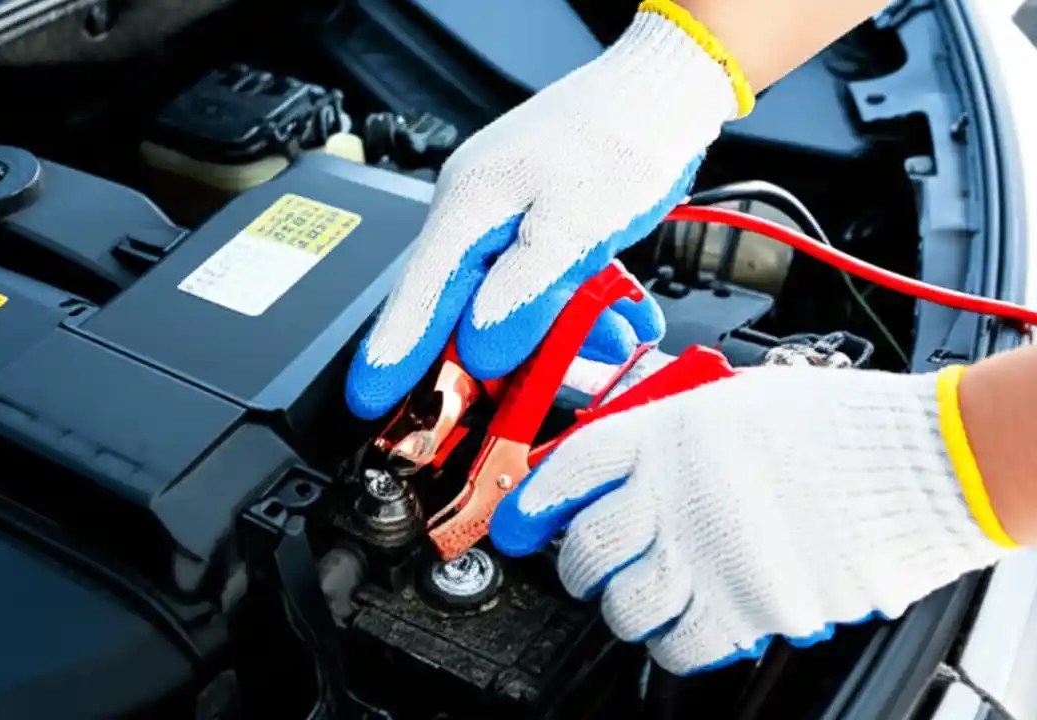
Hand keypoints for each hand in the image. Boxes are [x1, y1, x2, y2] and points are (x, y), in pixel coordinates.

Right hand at [345, 1, 752, 419]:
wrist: (666, 88)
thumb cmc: (623, 135)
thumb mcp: (575, 227)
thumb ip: (524, 294)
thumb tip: (482, 346)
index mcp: (469, 206)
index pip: (418, 296)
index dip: (395, 353)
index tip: (370, 399)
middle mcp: (479, 211)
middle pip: (463, 306)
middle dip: (503, 352)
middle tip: (532, 385)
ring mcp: (510, 217)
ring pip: (511, 300)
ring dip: (560, 329)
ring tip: (612, 338)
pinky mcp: (542, 223)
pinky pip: (543, 282)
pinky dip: (577, 306)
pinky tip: (615, 316)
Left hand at [489, 365, 1010, 674]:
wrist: (928, 461)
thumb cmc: (841, 424)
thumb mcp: (736, 400)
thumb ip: (669, 432)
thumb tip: (617, 468)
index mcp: (667, 433)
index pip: (566, 474)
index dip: (530, 506)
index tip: (517, 525)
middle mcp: (675, 493)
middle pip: (583, 550)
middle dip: (577, 566)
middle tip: (590, 565)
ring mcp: (709, 554)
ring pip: (622, 607)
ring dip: (624, 606)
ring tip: (645, 594)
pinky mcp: (751, 606)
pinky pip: (678, 647)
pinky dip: (670, 643)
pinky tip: (685, 625)